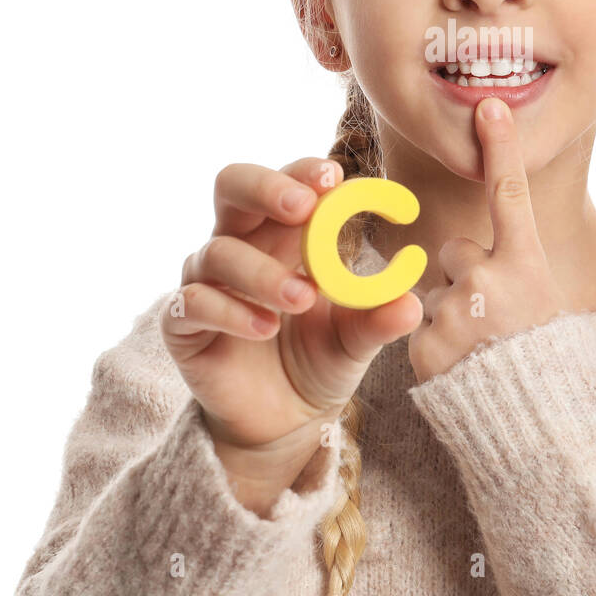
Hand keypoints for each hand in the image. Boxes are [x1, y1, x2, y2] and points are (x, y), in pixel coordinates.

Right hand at [163, 158, 423, 472]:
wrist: (282, 423)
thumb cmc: (318, 360)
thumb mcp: (356, 340)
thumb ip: (378, 318)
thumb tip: (412, 303)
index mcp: (282, 234)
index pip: (287, 182)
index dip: (305, 172)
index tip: (335, 177)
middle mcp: (239, 246)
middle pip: (232, 187)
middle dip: (267, 188)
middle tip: (304, 207)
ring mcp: (205, 282)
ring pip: (218, 252)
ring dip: (262, 271)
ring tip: (303, 297)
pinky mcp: (182, 326)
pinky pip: (193, 304)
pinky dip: (230, 311)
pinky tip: (265, 327)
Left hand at [408, 97, 569, 383]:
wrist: (538, 428)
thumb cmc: (542, 359)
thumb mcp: (542, 301)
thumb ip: (510, 266)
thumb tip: (465, 247)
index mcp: (527, 265)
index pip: (511, 194)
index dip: (500, 146)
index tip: (488, 105)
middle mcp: (491, 281)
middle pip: (454, 250)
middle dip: (465, 277)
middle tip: (494, 320)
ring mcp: (457, 314)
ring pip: (434, 292)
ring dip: (449, 315)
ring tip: (479, 352)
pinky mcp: (427, 348)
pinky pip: (419, 326)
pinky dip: (436, 345)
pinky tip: (461, 368)